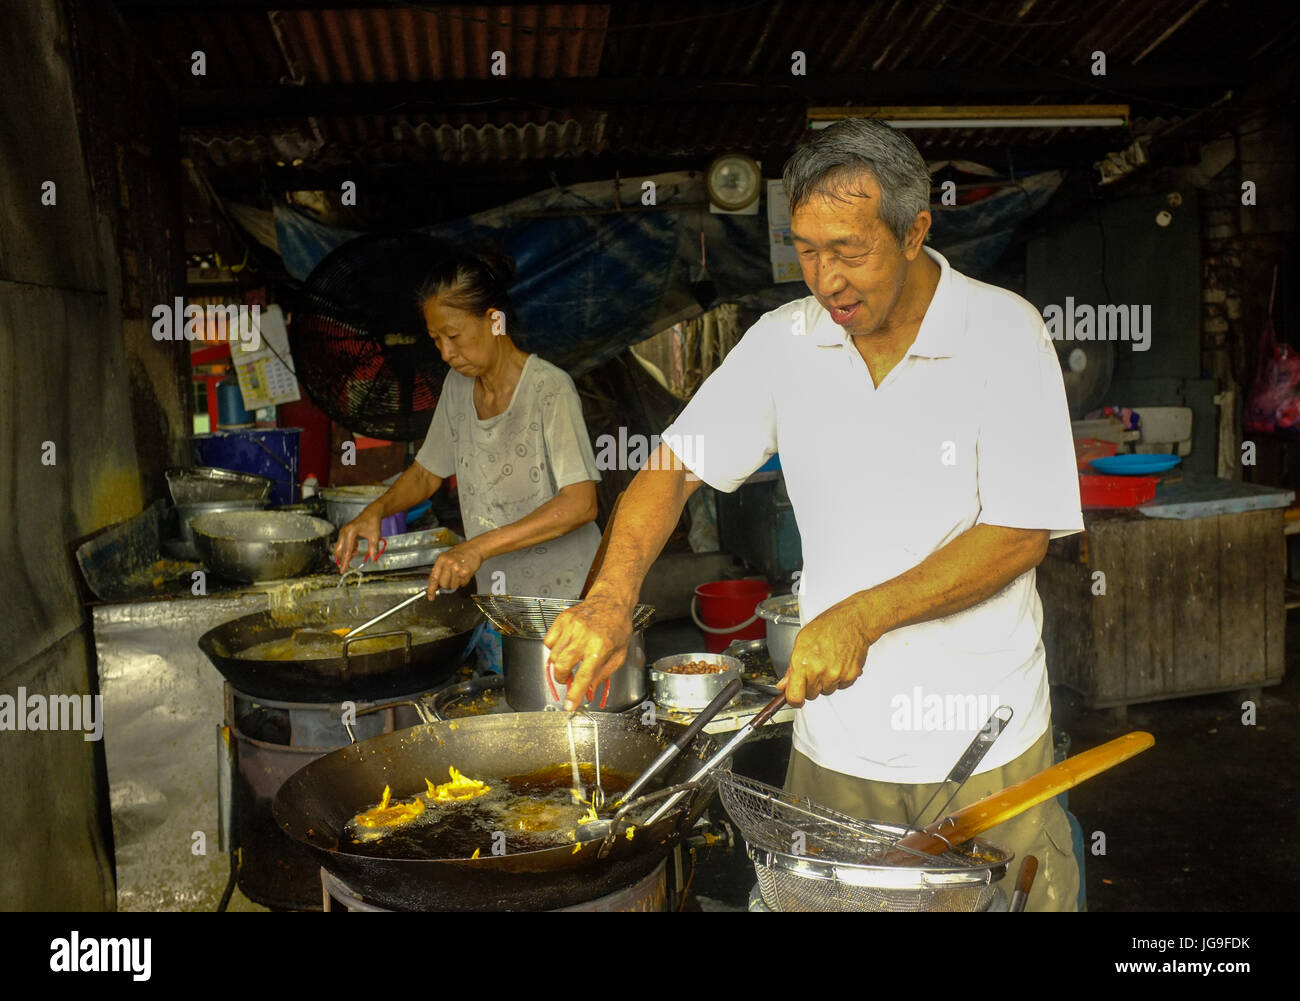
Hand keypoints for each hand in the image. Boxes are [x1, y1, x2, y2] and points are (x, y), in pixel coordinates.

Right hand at [333, 507, 382, 571]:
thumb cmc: (372, 522)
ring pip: (340, 548)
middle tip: (354, 559)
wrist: (371, 513)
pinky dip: (348, 549)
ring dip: (347, 553)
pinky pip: (342, 545)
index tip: (343, 570)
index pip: (347, 551)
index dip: (345, 562)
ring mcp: (342, 532)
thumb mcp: (375, 536)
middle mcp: (344, 532)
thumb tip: (373, 559)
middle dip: (345, 558)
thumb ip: (373, 549)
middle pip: (339, 551)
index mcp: (350, 532)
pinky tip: (356, 546)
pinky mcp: (343, 533)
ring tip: (357, 550)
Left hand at [428, 542, 482, 595]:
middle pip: (443, 584)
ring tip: (458, 574)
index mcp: (441, 559)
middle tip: (451, 578)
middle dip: (446, 584)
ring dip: (455, 583)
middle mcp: (448, 563)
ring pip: (453, 586)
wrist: (474, 549)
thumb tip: (435, 584)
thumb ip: (439, 570)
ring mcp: (457, 568)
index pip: (434, 577)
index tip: (431, 596)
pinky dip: (463, 582)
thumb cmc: (461, 552)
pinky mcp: (466, 573)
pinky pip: (462, 584)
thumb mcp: (446, 557)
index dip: (431, 589)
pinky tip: (464, 574)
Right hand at [542, 590, 635, 710]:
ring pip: (553, 655)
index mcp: (600, 647)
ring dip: (558, 664)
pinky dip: (553, 648)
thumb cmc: (617, 626)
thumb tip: (589, 690)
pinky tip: (564, 646)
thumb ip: (603, 674)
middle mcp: (583, 637)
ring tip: (569, 660)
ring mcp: (571, 627)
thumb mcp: (619, 654)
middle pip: (562, 666)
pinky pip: (549, 641)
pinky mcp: (562, 619)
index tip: (569, 706)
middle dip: (561, 678)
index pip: (584, 677)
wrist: (611, 600)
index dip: (575, 694)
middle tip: (567, 679)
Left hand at [777, 595, 879, 706]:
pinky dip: (840, 679)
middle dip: (810, 686)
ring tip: (828, 662)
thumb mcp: (801, 643)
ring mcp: (836, 675)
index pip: (794, 697)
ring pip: (827, 691)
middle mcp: (819, 672)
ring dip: (826, 682)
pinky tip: (838, 663)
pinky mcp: (850, 676)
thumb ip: (791, 668)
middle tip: (814, 668)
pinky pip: (841, 686)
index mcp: (803, 663)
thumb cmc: (826, 627)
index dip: (794, 700)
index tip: (795, 697)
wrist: (852, 622)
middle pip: (811, 695)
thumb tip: (783, 685)